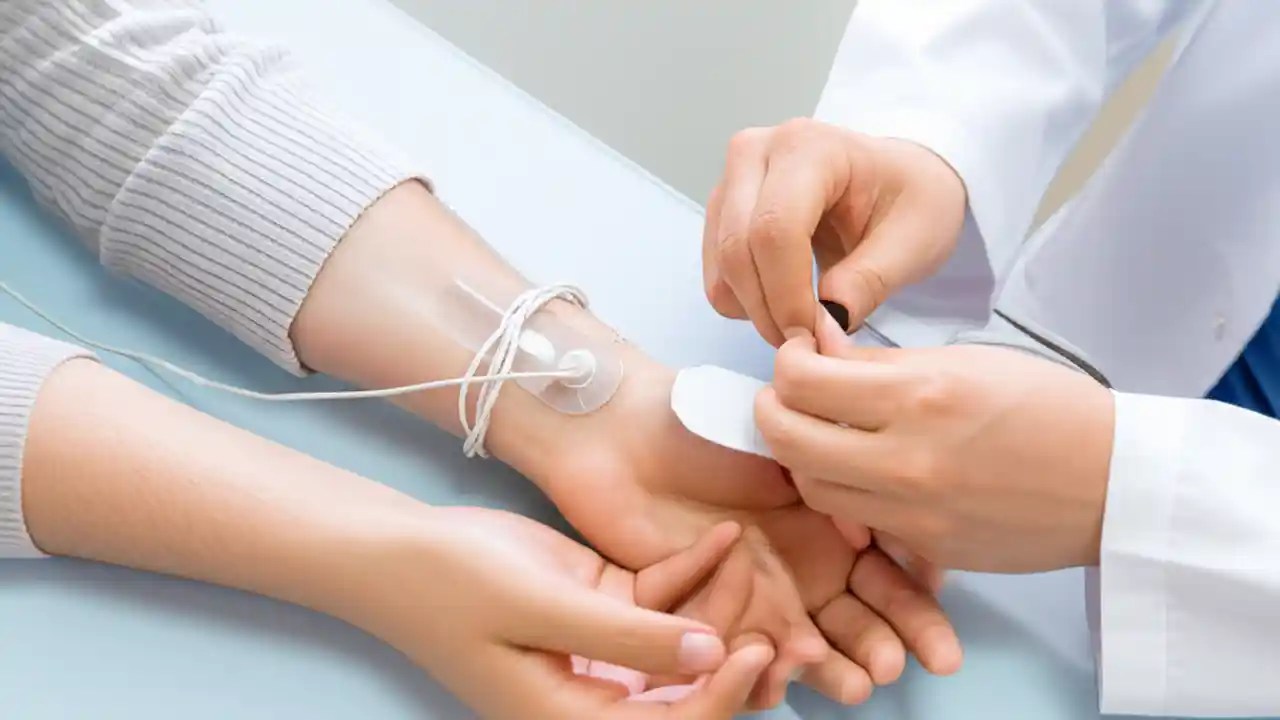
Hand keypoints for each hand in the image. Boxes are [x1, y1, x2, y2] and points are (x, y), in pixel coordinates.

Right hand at [349, 507, 773, 718]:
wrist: (405, 550)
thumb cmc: (455, 587)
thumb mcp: (540, 609)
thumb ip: (627, 638)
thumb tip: (709, 657)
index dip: (721, 699)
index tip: (758, 651)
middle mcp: (598, 693)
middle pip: (688, 687)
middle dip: (737, 650)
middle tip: (781, 605)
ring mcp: (605, 648)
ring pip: (683, 638)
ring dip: (719, 601)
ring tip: (748, 552)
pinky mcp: (605, 607)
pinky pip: (662, 597)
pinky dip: (690, 571)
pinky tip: (722, 538)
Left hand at [533, 357, 962, 707]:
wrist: (618, 435)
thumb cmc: (700, 424)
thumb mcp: (780, 440)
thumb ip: (828, 476)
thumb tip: (875, 518)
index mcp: (825, 524)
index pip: (883, 569)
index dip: (914, 597)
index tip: (940, 618)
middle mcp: (797, 568)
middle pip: (854, 617)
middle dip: (886, 641)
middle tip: (909, 664)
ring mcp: (752, 596)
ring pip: (805, 644)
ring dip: (837, 666)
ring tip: (867, 681)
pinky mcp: (702, 616)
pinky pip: (739, 653)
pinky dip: (767, 668)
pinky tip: (794, 674)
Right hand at [702, 119, 965, 344]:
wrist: (895, 180)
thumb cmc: (911, 198)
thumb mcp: (914, 239)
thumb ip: (869, 282)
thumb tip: (825, 325)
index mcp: (808, 146)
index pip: (775, 229)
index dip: (789, 294)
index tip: (819, 335)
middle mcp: (756, 151)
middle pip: (738, 249)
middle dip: (771, 310)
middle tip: (811, 341)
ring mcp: (731, 180)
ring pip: (722, 267)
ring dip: (757, 310)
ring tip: (805, 320)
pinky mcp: (721, 210)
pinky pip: (717, 274)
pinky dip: (746, 302)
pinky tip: (786, 299)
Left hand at [755, 331, 1113, 572]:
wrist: (1114, 483)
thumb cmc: (1047, 407)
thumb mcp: (963, 362)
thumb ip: (878, 362)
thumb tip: (815, 342)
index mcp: (921, 396)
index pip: (801, 381)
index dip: (786, 364)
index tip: (799, 358)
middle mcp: (907, 459)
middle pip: (786, 440)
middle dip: (772, 411)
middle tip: (786, 398)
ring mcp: (914, 512)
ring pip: (811, 488)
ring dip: (800, 458)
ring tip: (822, 435)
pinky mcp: (924, 548)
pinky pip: (855, 521)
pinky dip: (843, 495)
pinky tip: (860, 473)